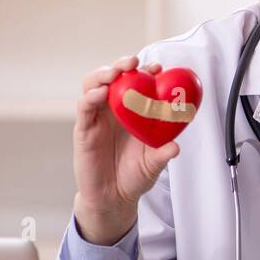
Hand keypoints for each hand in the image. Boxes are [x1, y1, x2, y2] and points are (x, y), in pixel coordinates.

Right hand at [73, 55, 180, 245]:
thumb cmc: (134, 175)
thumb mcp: (153, 164)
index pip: (137, 84)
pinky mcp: (83, 129)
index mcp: (132, 112)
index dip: (146, 72)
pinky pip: (84, 108)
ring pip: (93, 86)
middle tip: (133, 62)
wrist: (113, 197)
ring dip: (103, 75)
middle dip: (122, 65)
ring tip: (115, 73)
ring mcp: (97, 118)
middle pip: (113, 78)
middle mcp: (113, 110)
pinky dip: (91, 97)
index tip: (158, 67)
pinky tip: (100, 93)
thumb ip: (163, 154)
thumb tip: (176, 146)